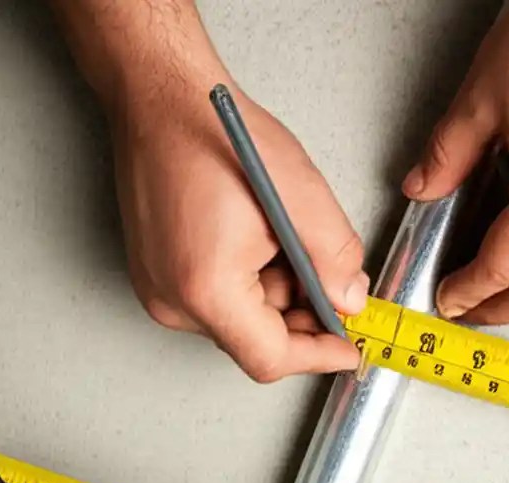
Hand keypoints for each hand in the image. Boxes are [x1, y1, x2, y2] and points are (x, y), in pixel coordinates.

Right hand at [52, 1, 367, 381]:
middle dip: (302, 315)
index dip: (319, 355)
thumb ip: (334, 259)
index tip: (351, 347)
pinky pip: (217, 298)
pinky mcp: (157, 275)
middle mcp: (171, 300)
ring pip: (240, 319)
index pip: (270, 358)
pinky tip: (260, 236)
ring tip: (284, 235)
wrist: (161, 98)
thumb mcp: (300, 197)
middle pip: (255, 342)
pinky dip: (251, 280)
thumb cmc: (216, 133)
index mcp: (205, 288)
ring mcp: (158, 289)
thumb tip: (350, 300)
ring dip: (277, 291)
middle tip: (333, 277)